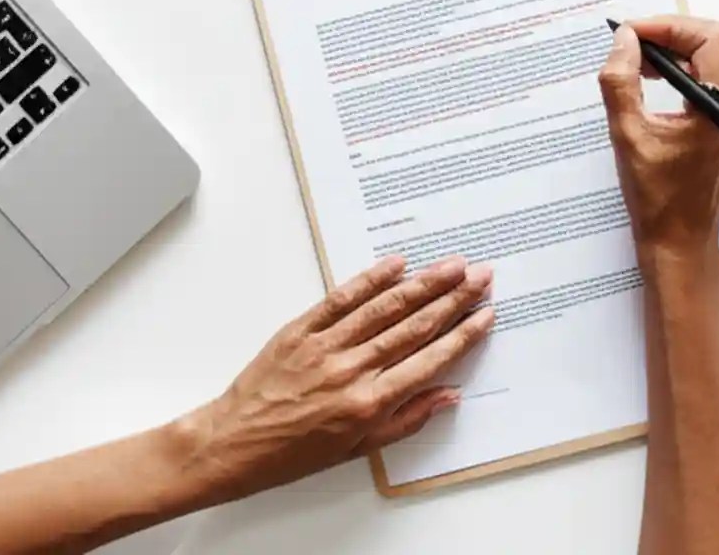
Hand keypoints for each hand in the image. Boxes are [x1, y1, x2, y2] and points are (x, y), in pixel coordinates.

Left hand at [173, 255, 492, 503]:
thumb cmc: (293, 453)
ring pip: (384, 307)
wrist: (232, 444)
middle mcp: (351, 369)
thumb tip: (448, 395)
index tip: (486, 315)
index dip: (463, 335)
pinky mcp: (300, 329)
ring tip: (452, 265)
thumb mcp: (357, 450)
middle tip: (481, 276)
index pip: (430, 360)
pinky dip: (370, 279)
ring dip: (423, 283)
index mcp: (369, 403)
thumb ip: (407, 419)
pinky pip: (341, 298)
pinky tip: (396, 264)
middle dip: (454, 298)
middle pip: (414, 326)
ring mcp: (325, 345)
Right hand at [598, 16, 718, 254]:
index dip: (668, 26)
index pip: (708, 38)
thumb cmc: (657, 199)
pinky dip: (675, 76)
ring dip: (670, 56)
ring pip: (706, 63)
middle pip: (709, 45)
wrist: (679, 243)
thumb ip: (621, 83)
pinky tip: (647, 84)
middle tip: (627, 45)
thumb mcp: (628, 136)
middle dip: (666, 37)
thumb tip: (622, 42)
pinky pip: (702, 85)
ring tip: (632, 64)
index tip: (631, 33)